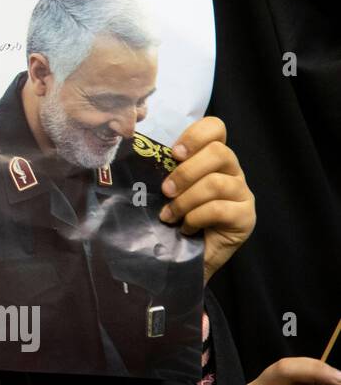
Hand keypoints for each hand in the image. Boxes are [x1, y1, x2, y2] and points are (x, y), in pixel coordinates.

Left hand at [156, 117, 254, 282]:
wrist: (185, 257)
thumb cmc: (174, 218)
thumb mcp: (167, 189)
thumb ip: (164, 170)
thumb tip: (139, 154)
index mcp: (212, 158)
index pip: (215, 127)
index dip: (195, 135)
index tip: (174, 153)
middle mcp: (232, 171)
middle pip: (219, 152)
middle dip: (185, 172)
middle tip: (165, 190)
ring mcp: (242, 194)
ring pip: (215, 183)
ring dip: (185, 200)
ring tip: (169, 215)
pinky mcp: (245, 217)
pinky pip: (219, 209)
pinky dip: (195, 218)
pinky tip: (186, 228)